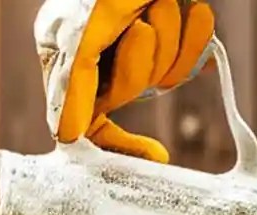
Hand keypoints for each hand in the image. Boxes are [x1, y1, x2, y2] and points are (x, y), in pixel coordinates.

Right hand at [35, 0, 214, 162]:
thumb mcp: (82, 27)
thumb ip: (71, 80)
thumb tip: (64, 136)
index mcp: (62, 51)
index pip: (76, 117)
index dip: (111, 142)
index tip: (151, 157)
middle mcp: (94, 52)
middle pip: (124, 94)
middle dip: (143, 63)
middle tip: (141, 24)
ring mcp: (132, 44)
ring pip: (160, 77)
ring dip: (171, 40)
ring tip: (164, 0)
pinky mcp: (168, 35)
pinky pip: (186, 58)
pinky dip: (194, 38)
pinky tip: (195, 10)